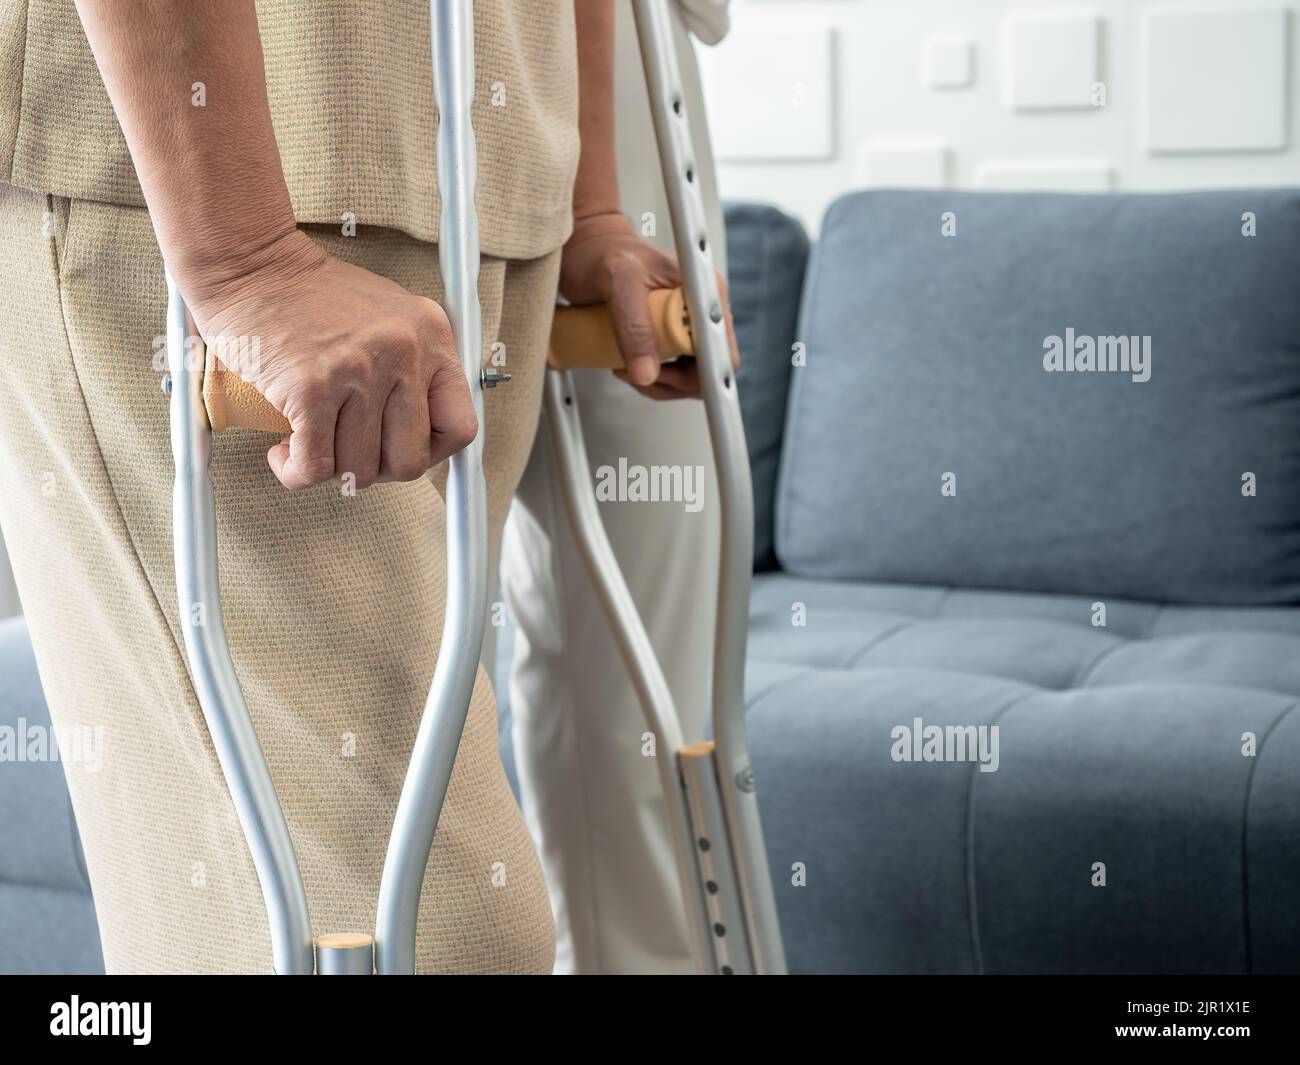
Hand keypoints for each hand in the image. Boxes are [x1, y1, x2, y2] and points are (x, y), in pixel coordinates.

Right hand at [185, 230, 475, 490]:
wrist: (251, 263)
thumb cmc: (312, 295)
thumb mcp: (390, 316)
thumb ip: (414, 366)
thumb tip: (421, 433)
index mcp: (431, 337)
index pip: (460, 427)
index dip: (431, 453)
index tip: (399, 449)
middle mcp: (404, 354)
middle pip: (409, 461)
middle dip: (376, 469)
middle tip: (349, 451)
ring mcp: (359, 372)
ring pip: (358, 470)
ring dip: (330, 469)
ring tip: (310, 441)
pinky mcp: (311, 390)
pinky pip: (314, 466)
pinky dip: (296, 473)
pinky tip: (285, 454)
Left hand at [559, 212, 737, 399]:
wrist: (589, 251)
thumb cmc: (604, 254)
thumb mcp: (619, 283)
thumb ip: (634, 326)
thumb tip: (647, 374)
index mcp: (705, 290)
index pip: (721, 348)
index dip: (699, 371)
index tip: (665, 374)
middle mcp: (703, 309)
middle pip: (708, 369)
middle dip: (672, 380)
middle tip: (636, 369)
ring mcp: (688, 325)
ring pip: (690, 377)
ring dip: (659, 383)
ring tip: (627, 365)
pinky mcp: (672, 337)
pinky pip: (673, 373)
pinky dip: (651, 378)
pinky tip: (630, 364)